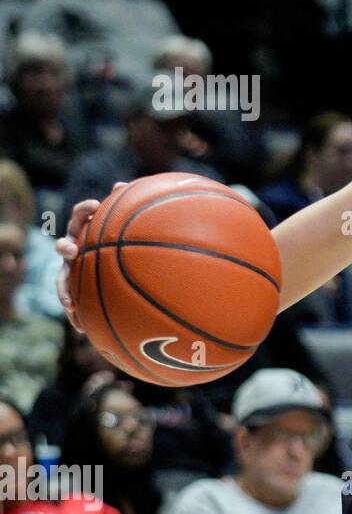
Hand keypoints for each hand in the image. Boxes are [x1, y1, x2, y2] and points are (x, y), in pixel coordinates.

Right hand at [55, 181, 127, 332]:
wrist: (124, 264)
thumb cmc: (124, 238)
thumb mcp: (126, 223)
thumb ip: (124, 204)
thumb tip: (121, 184)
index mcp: (87, 228)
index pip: (81, 214)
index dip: (84, 209)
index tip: (94, 205)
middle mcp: (77, 246)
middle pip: (65, 244)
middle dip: (66, 246)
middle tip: (73, 250)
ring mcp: (74, 267)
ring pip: (63, 277)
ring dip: (63, 289)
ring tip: (69, 302)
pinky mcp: (76, 285)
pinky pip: (73, 299)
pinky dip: (75, 312)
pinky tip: (82, 328)